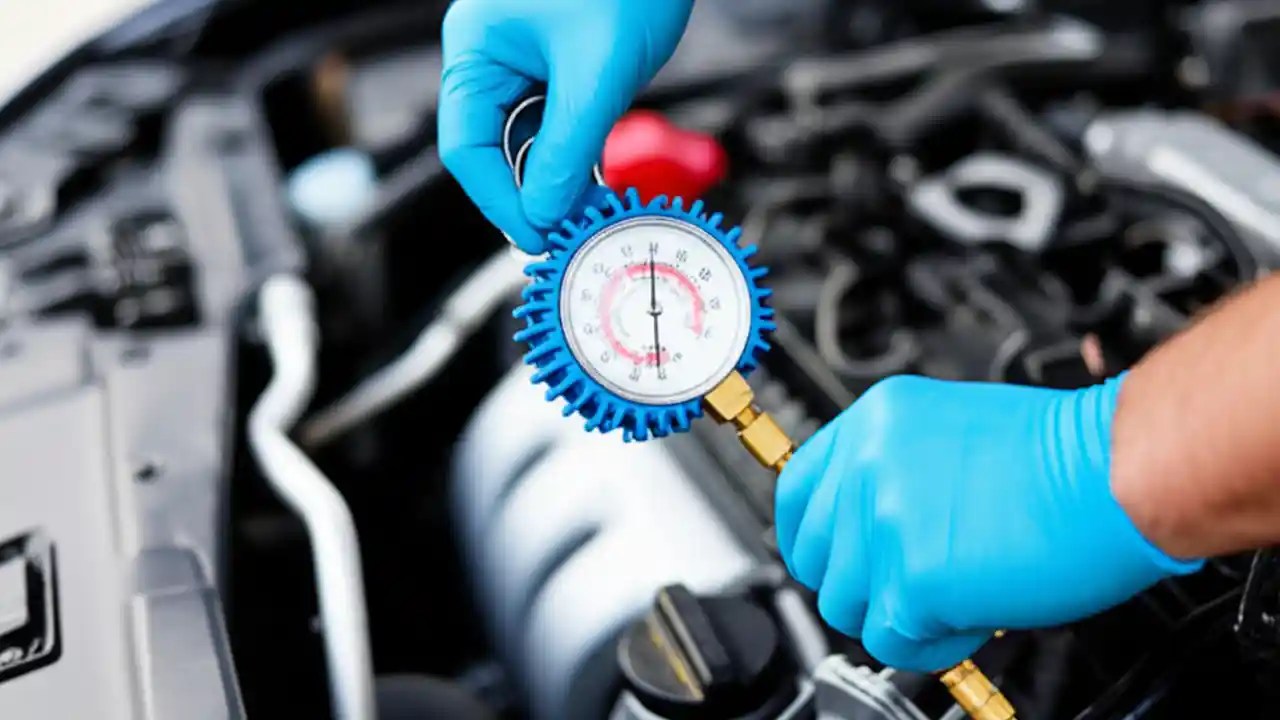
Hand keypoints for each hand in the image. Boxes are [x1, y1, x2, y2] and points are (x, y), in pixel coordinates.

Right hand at [439, 0, 693, 251]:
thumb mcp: (598, 75)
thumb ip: (566, 149)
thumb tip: (543, 212)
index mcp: (476, 47)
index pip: (467, 148)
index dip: (500, 201)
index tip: (537, 236)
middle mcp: (490, 53)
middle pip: (491, 148)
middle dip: (527, 192)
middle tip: (565, 230)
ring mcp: (522, 57)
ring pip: (524, 139)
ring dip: (552, 176)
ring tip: (585, 208)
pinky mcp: (555, 62)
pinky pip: (550, 121)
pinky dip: (570, 152)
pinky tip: (592, 176)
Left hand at [775, 375, 1200, 671]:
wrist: (1114, 472)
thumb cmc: (1062, 454)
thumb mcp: (952, 431)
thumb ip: (896, 469)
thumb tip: (868, 521)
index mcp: (874, 423)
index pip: (796, 492)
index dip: (812, 539)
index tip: (830, 560)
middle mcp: (866, 466)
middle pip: (817, 559)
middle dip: (864, 584)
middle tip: (916, 587)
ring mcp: (882, 521)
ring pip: (847, 607)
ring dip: (901, 617)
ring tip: (959, 599)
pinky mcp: (910, 577)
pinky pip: (892, 641)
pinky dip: (933, 645)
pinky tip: (974, 619)